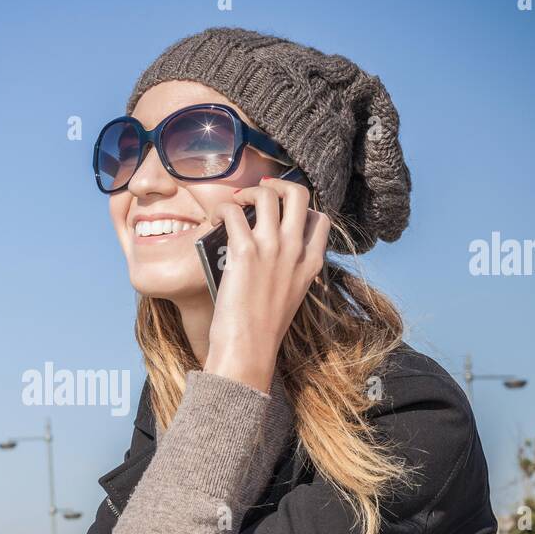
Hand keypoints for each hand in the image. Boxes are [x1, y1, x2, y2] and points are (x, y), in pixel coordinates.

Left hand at [203, 177, 330, 392]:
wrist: (249, 348)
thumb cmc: (263, 329)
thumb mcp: (291, 296)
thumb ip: (288, 270)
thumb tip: (268, 251)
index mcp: (312, 263)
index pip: (320, 219)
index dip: (300, 208)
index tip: (281, 211)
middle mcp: (296, 250)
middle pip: (299, 194)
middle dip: (279, 184)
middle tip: (260, 192)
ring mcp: (272, 248)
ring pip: (267, 194)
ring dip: (247, 192)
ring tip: (235, 203)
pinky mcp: (245, 250)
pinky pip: (232, 211)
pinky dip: (221, 209)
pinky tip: (214, 218)